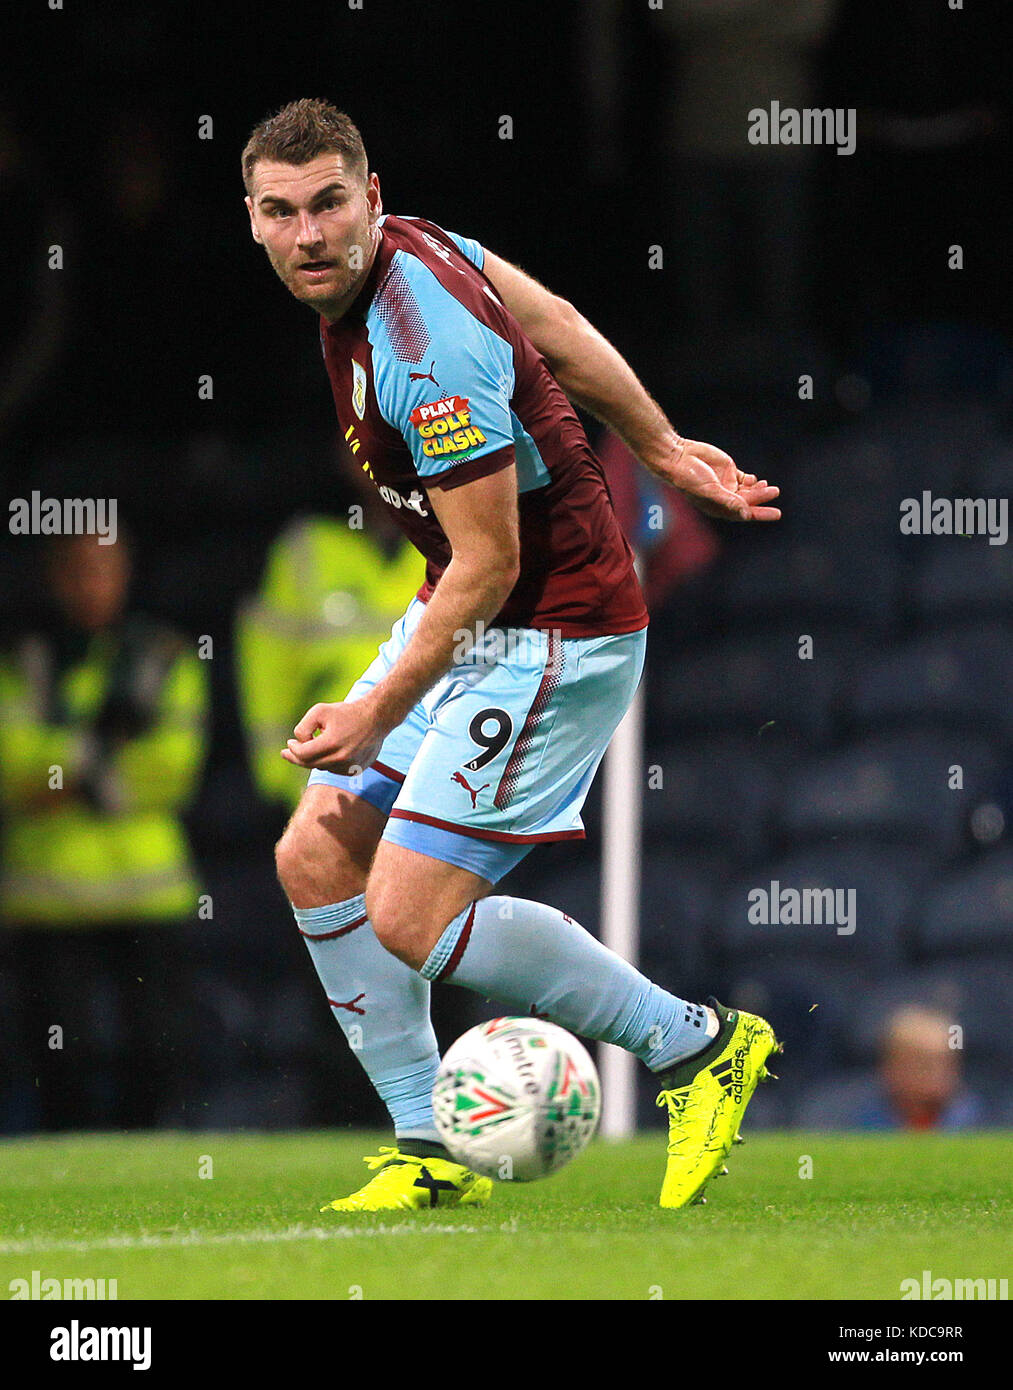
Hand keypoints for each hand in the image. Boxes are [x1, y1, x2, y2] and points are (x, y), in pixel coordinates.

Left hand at [281, 699, 385, 774]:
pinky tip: (332, 749)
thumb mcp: (319, 711)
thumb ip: (303, 727)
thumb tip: (299, 743)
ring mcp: (350, 766)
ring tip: (321, 742)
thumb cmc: (346, 712)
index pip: (302, 754)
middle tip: (287, 753)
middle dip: (297, 758)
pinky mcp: (356, 770)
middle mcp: (342, 758)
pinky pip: (334, 770)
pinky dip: (329, 762)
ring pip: (322, 767)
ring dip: (316, 758)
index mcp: (332, 743)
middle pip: (310, 764)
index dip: (292, 749)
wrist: (376, 718)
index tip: (289, 743)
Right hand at [658, 436, 780, 522]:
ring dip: (760, 489)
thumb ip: (729, 501)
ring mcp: (727, 484)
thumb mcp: (710, 491)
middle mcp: (724, 498)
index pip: (744, 513)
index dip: (760, 514)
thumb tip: (746, 513)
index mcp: (719, 507)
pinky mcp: (728, 471)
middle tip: (775, 492)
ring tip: (772, 487)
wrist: (679, 457)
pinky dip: (752, 480)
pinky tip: (757, 480)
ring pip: (748, 490)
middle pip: (749, 501)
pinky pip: (744, 479)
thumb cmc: (689, 478)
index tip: (776, 513)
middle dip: (763, 499)